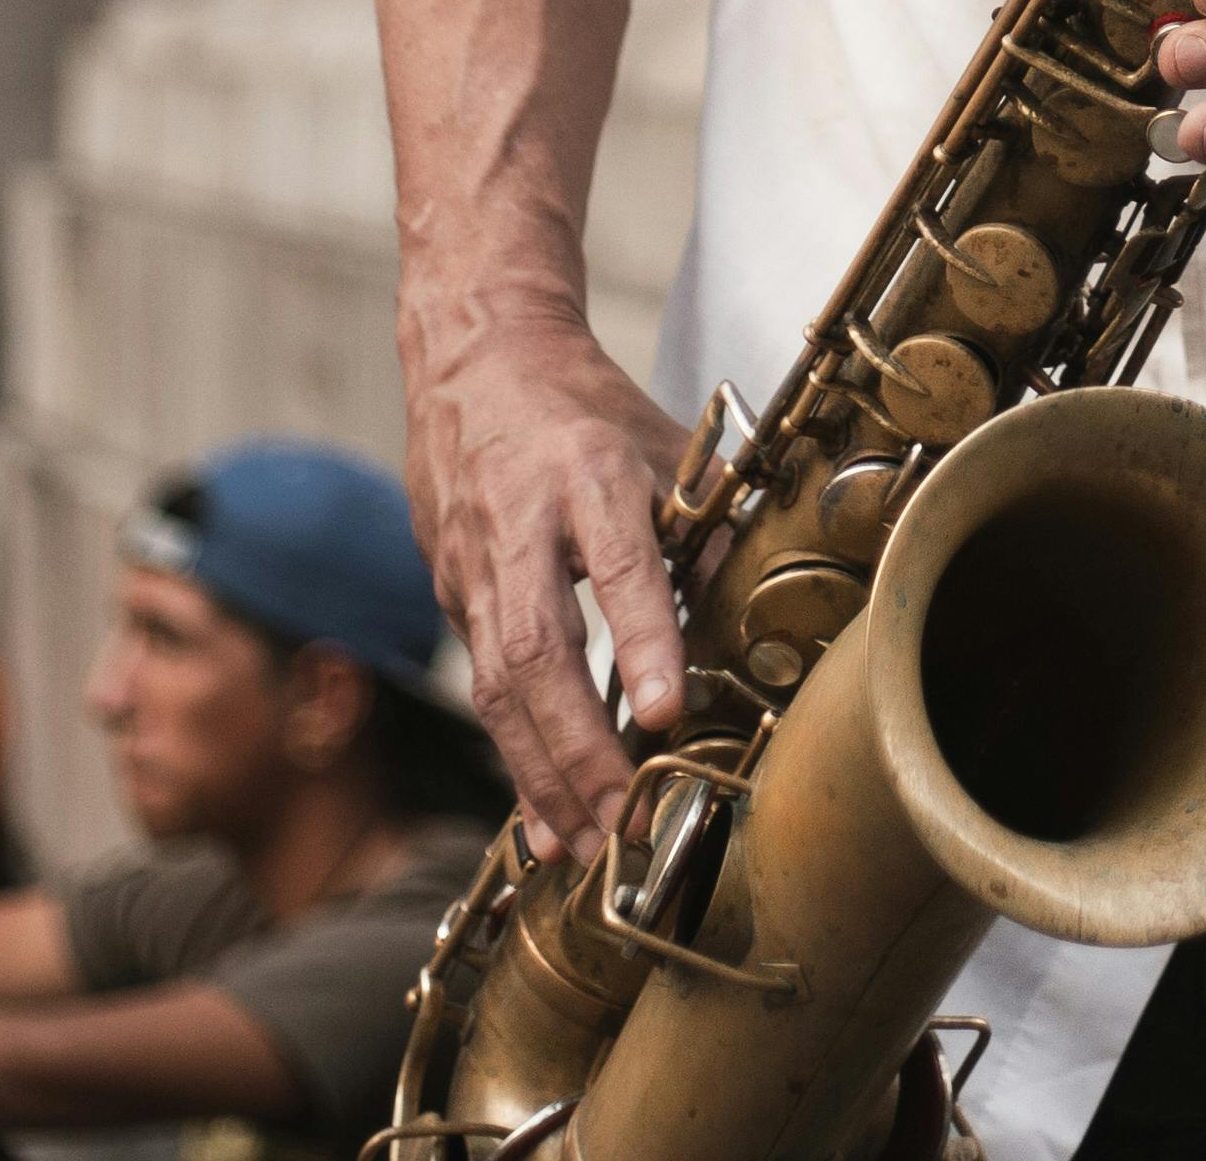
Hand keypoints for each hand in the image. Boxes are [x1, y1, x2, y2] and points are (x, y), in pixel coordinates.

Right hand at [399, 311, 690, 866]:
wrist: (477, 360)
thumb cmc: (585, 408)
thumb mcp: (662, 444)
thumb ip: (707, 525)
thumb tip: (754, 615)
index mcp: (586, 472)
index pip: (616, 565)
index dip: (641, 640)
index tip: (667, 710)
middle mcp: (520, 523)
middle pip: (537, 644)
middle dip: (578, 742)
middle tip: (621, 816)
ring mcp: (474, 564)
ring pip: (498, 682)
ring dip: (542, 772)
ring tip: (586, 844)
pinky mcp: (451, 594)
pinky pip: (484, 687)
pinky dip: (516, 757)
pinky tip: (542, 817)